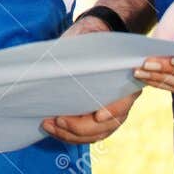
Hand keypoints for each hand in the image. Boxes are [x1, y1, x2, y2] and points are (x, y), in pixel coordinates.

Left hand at [42, 15, 137, 143]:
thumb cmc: (87, 40)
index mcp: (125, 82)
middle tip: (58, 120)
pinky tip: (53, 128)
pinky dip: (70, 135)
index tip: (97, 116)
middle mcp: (121, 101)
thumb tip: (62, 62)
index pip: (124, 101)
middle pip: (107, 124)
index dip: (113, 110)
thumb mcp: (85, 40)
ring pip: (96, 134)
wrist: (89, 39)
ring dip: (72, 134)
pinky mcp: (95, 119)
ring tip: (48, 125)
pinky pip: (87, 135)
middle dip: (81, 127)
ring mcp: (110, 113)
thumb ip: (81, 52)